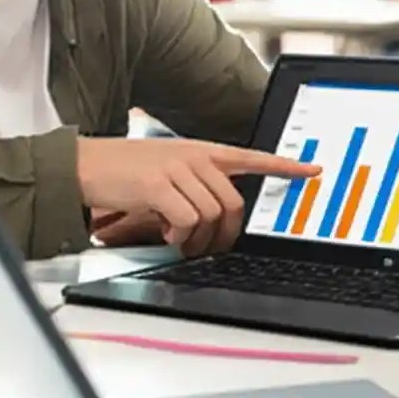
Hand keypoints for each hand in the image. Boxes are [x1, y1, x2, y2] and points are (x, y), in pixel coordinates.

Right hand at [77, 138, 318, 256]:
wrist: (86, 165)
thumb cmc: (126, 170)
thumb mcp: (169, 167)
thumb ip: (197, 181)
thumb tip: (218, 216)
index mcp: (202, 151)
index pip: (252, 157)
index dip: (284, 167)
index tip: (312, 171)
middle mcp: (195, 157)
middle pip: (233, 203)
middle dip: (225, 234)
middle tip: (208, 246)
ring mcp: (177, 169)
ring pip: (211, 215)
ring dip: (198, 238)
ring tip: (180, 240)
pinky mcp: (158, 185)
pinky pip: (187, 220)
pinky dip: (180, 235)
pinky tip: (168, 233)